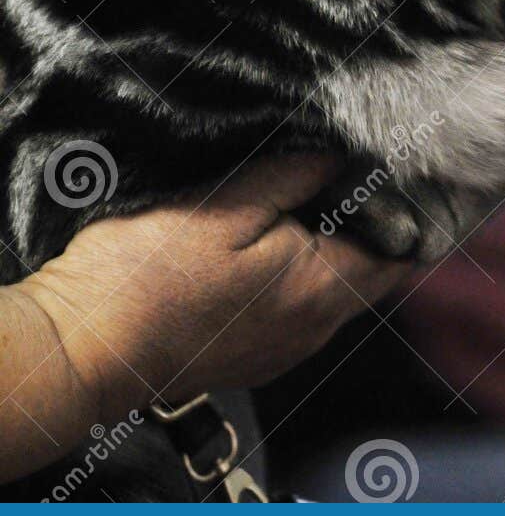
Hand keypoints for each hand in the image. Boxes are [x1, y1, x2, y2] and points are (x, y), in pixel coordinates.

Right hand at [12, 155, 406, 446]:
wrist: (84, 347)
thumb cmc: (149, 275)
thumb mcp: (227, 204)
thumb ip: (295, 177)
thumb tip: (343, 158)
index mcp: (320, 291)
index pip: (403, 255)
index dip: (408, 210)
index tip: (399, 168)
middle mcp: (314, 330)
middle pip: (371, 272)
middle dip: (369, 224)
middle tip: (346, 170)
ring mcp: (283, 350)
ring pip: (334, 290)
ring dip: (332, 249)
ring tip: (304, 197)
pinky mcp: (253, 357)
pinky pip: (299, 309)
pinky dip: (300, 275)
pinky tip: (268, 241)